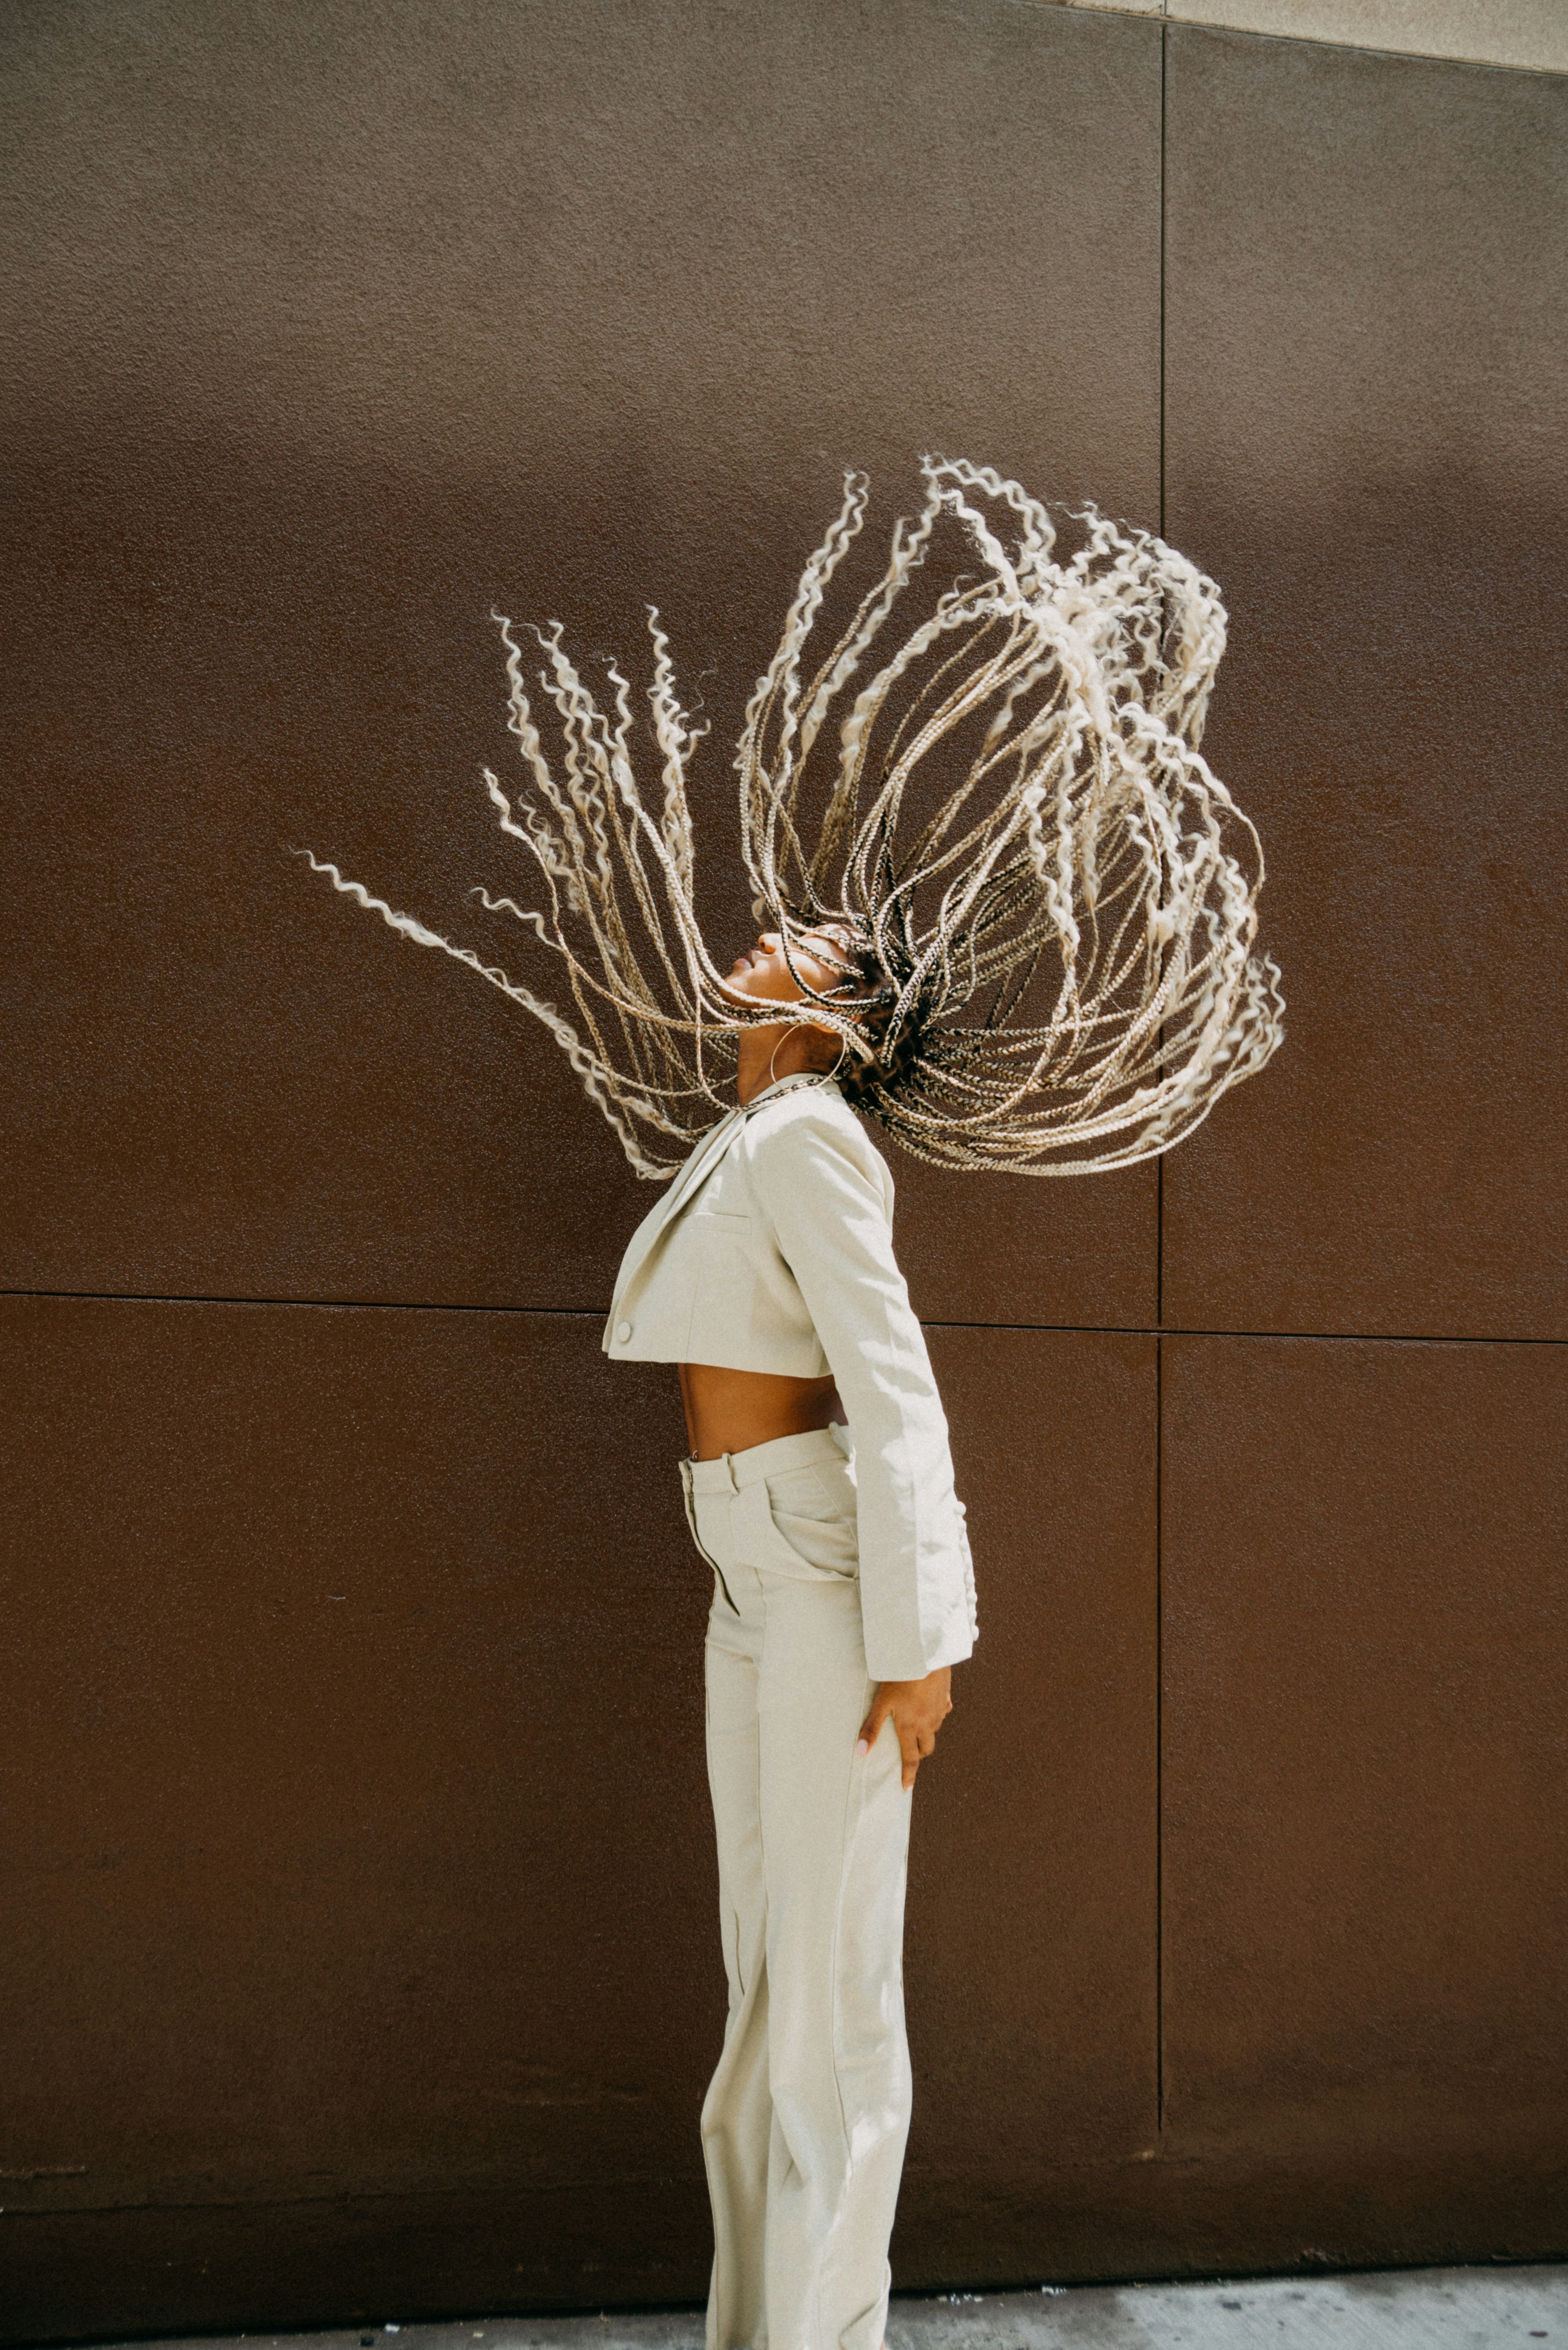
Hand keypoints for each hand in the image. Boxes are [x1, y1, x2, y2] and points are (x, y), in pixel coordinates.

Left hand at [857, 1667, 953, 1791]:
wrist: (924, 1655)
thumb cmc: (899, 1677)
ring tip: (915, 1723)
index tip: (906, 1788)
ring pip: (934, 1730)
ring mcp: (939, 1711)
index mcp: (910, 1726)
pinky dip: (935, 1714)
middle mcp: (927, 1723)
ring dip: (926, 1732)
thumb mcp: (882, 1702)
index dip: (908, 1775)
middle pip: (926, 1748)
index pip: (910, 1758)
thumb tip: (860, 1751)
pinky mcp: (946, 1697)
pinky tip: (928, 1704)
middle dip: (918, 1753)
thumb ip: (872, 1727)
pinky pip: (942, 1712)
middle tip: (909, 1750)